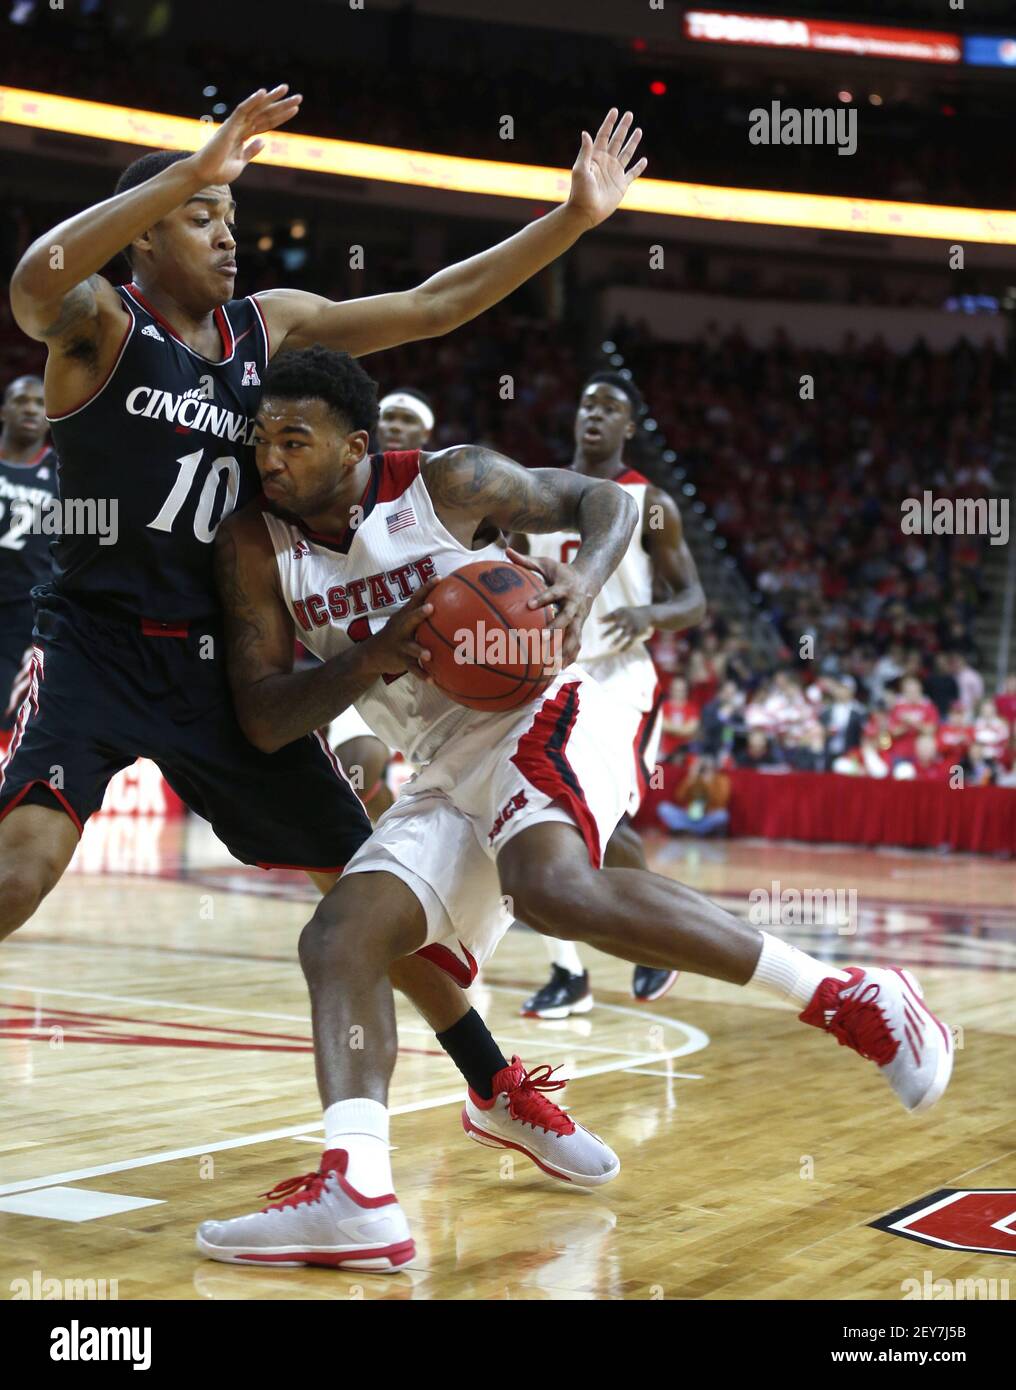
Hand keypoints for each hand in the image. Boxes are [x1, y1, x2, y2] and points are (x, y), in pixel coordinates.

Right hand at [187, 86, 302, 186]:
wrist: (205, 174)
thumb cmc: (219, 170)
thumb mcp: (241, 161)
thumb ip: (251, 151)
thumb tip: (263, 142)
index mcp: (245, 135)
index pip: (267, 123)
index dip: (280, 116)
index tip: (295, 109)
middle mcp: (241, 127)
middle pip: (265, 113)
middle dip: (281, 105)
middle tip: (299, 97)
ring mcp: (235, 125)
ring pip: (257, 108)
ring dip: (272, 99)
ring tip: (286, 89)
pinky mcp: (229, 126)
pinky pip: (242, 110)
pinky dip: (252, 101)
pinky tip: (263, 93)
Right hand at [367, 579, 437, 678]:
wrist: (372, 655)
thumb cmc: (397, 635)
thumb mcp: (405, 622)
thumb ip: (422, 615)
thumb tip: (452, 607)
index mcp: (405, 616)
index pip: (416, 598)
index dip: (427, 588)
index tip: (440, 578)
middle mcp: (401, 628)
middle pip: (410, 619)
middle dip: (420, 613)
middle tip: (431, 608)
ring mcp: (400, 644)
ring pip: (411, 647)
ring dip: (419, 650)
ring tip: (428, 655)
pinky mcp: (400, 660)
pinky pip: (413, 668)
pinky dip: (422, 674)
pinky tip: (432, 679)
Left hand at [506, 548, 592, 669]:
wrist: (589, 579)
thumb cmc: (561, 572)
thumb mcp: (546, 563)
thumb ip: (526, 561)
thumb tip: (506, 550)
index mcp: (565, 588)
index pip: (554, 593)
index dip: (543, 599)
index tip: (530, 606)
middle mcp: (574, 605)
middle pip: (567, 619)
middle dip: (556, 630)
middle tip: (541, 641)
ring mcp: (580, 618)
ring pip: (575, 637)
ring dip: (565, 651)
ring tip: (552, 666)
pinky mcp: (581, 628)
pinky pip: (576, 645)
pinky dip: (569, 658)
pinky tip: (557, 672)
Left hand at [565, 109, 646, 229]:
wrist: (585, 212)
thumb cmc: (580, 191)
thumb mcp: (580, 169)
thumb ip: (585, 151)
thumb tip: (585, 132)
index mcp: (596, 157)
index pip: (604, 135)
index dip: (609, 123)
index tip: (615, 110)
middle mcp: (606, 162)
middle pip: (617, 140)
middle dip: (623, 127)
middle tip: (629, 114)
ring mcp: (615, 173)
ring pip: (626, 153)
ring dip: (632, 142)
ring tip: (639, 130)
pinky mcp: (621, 185)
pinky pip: (632, 173)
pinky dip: (638, 167)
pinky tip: (643, 160)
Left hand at [602, 605, 651, 651]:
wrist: (648, 614)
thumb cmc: (630, 613)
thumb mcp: (621, 612)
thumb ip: (609, 617)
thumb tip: (596, 621)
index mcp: (622, 613)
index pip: (612, 616)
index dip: (605, 619)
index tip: (597, 622)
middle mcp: (627, 619)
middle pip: (616, 626)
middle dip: (608, 632)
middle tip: (600, 638)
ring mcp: (632, 626)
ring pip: (623, 635)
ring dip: (616, 641)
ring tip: (609, 647)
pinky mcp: (637, 633)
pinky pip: (630, 641)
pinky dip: (625, 646)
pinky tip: (620, 651)